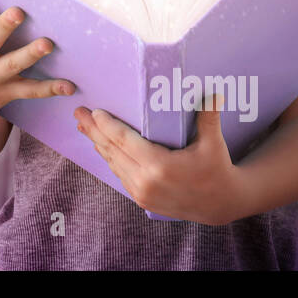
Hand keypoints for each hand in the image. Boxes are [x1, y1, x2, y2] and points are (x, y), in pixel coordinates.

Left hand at [74, 94, 247, 225]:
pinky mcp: (142, 200)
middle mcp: (146, 181)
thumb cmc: (217, 169)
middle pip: (112, 151)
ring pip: (113, 164)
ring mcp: (142, 193)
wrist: (220, 205)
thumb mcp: (214, 143)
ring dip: (97, 144)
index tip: (93, 111)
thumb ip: (208, 117)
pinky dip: (109, 159)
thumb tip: (213, 92)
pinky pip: (120, 175)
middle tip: (77, 113)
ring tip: (84, 127)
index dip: (106, 125)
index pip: (124, 140)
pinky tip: (102, 148)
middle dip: (93, 131)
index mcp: (160, 166)